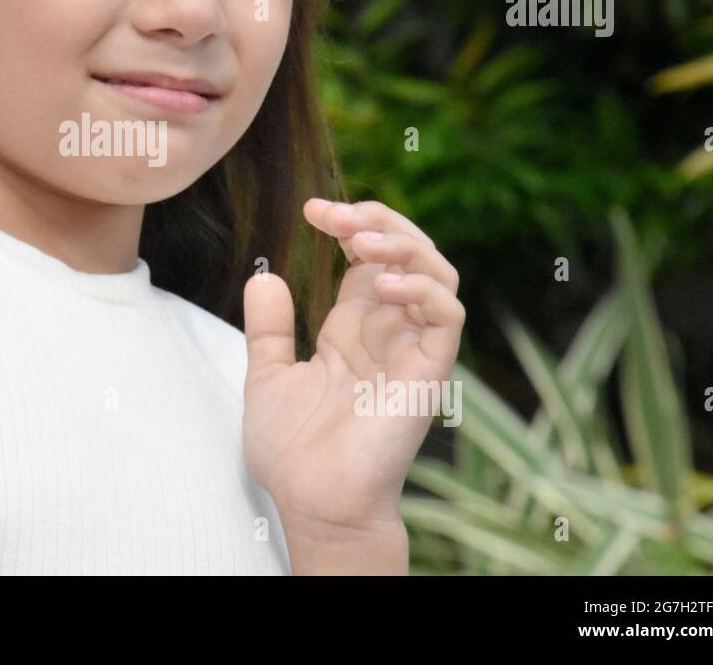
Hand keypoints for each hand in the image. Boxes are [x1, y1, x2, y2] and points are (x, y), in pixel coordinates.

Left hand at [242, 199, 464, 535]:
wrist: (313, 502)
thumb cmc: (294, 451)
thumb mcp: (268, 375)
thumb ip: (269, 328)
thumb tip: (264, 275)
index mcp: (353, 327)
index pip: (368, 256)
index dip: (349, 224)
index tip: (311, 211)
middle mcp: (388, 331)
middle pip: (407, 251)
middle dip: (376, 220)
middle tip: (334, 216)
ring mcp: (411, 349)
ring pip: (437, 273)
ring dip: (405, 244)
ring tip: (361, 240)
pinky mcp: (429, 373)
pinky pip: (448, 317)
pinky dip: (424, 290)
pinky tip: (383, 285)